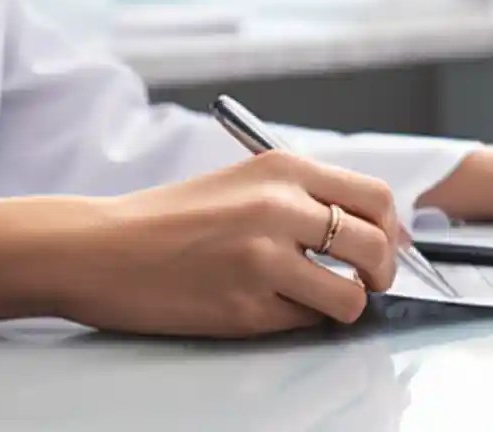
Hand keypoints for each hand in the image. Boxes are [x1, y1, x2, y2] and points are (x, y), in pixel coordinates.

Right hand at [0, 151, 400, 336]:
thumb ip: (306, 197)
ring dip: (347, 304)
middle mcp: (279, 208)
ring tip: (324, 300)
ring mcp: (263, 260)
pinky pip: (306, 322)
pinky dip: (302, 320)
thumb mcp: (245, 181)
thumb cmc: (172, 217)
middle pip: (376, 246)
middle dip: (383, 273)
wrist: (100, 248)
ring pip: (350, 295)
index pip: (376, 197)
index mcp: (284, 169)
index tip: (388, 245)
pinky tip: (275, 306)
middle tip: (369, 282)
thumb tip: (375, 230)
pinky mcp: (245, 307)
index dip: (392, 228)